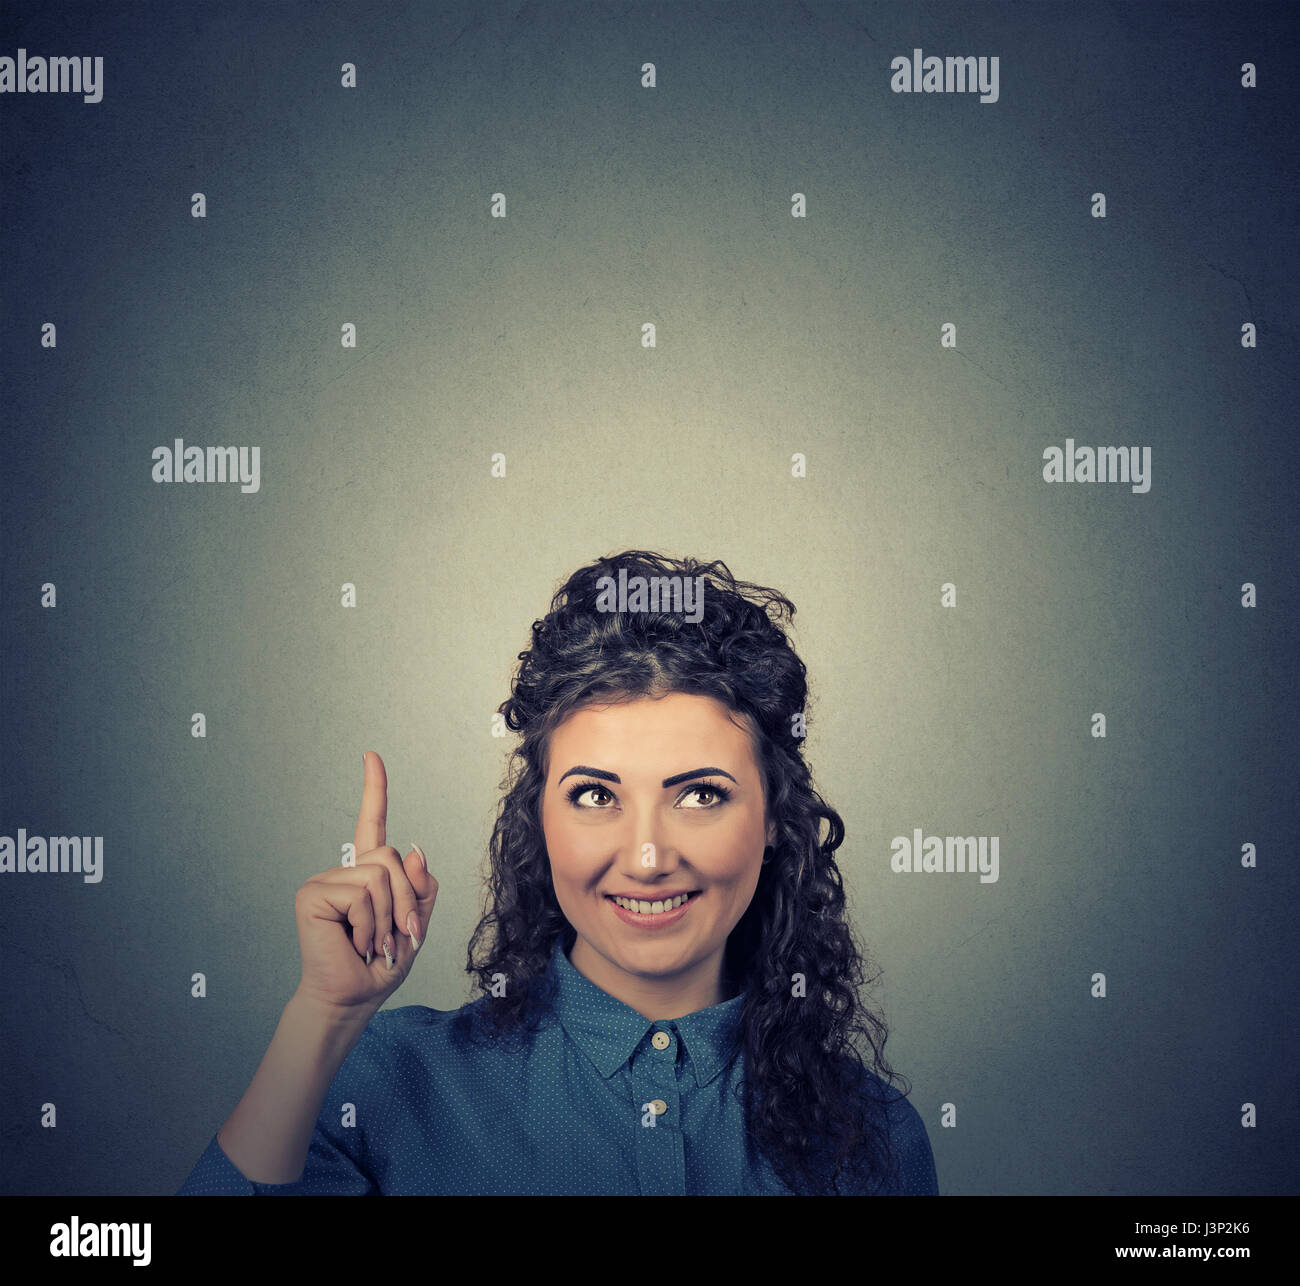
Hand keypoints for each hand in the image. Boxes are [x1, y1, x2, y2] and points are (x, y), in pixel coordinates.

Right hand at [292, 752, 437, 1018]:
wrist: (353, 998)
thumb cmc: (383, 963)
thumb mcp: (417, 922)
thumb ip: (422, 886)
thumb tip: (414, 850)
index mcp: (369, 872)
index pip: (372, 822)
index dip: (374, 788)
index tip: (371, 756)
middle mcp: (345, 870)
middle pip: (392, 857)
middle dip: (405, 901)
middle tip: (393, 936)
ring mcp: (326, 880)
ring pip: (381, 876)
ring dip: (387, 918)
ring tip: (372, 942)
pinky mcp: (312, 894)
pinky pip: (362, 895)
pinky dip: (369, 924)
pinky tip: (354, 943)